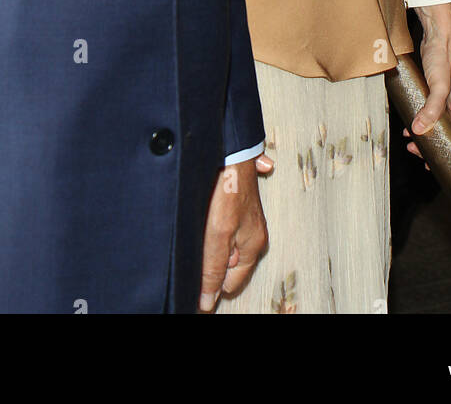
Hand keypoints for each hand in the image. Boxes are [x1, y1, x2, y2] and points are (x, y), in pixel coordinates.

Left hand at [198, 157, 267, 311]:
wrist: (230, 147)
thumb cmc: (229, 187)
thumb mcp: (218, 235)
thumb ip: (213, 269)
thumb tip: (207, 303)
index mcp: (253, 246)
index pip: (230, 283)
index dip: (211, 280)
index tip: (196, 266)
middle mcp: (252, 234)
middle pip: (225, 263)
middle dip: (210, 256)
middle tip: (200, 235)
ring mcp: (244, 218)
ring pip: (219, 243)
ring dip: (206, 237)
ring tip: (201, 216)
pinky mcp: (234, 204)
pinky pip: (217, 224)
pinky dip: (208, 220)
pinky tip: (202, 205)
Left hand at [403, 7, 450, 162]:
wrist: (439, 34)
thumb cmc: (443, 58)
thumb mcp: (438, 86)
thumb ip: (432, 109)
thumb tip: (421, 130)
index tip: (445, 167)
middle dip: (436, 150)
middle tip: (418, 153)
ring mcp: (447, 101)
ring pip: (441, 128)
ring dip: (427, 137)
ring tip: (411, 141)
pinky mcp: (436, 92)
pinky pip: (432, 115)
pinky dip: (422, 123)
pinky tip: (409, 122)